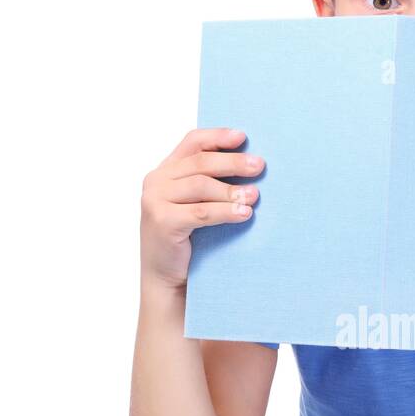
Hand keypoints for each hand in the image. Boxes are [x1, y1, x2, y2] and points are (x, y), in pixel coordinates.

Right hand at [140, 128, 263, 289]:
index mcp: (164, 171)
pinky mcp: (162, 221)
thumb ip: (208, 184)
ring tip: (255, 195)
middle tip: (259, 166)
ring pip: (201, 185)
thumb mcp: (194, 205)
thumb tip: (250, 166)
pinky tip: (244, 214)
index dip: (218, 137)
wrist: (166, 279)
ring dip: (231, 190)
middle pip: (200, 162)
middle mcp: (156, 181)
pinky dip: (225, 212)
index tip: (243, 137)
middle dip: (233, 162)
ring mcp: (155, 201)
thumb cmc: (187, 241)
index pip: (192, 142)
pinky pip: (201, 212)